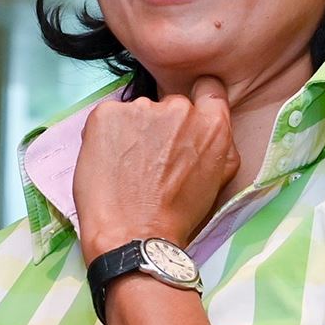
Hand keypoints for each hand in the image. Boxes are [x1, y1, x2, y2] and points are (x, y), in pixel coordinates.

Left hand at [73, 76, 239, 262]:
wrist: (133, 236)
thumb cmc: (175, 217)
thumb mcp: (218, 180)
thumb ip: (218, 146)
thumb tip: (210, 128)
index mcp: (212, 124)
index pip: (208, 89)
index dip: (196, 103)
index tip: (183, 123)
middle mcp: (179, 109)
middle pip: (170, 103)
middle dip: (162, 126)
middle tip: (152, 159)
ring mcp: (142, 108)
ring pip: (138, 111)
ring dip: (133, 131)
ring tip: (127, 168)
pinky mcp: (107, 114)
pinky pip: (108, 117)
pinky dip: (106, 135)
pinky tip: (108, 163)